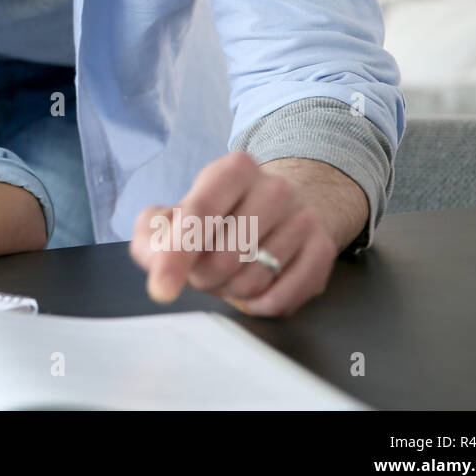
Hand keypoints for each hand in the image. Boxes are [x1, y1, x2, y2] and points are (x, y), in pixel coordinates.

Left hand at [129, 151, 340, 316]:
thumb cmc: (221, 215)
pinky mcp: (322, 251)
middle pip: (223, 258)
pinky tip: (253, 287)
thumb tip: (155, 258)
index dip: (177, 254)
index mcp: (235, 169)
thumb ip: (152, 233)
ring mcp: (303, 219)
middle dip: (202, 277)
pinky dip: (257, 305)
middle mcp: (275, 188)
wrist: (285, 209)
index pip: (200, 214)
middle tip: (202, 269)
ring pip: (252, 282)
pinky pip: (280, 299)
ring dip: (229, 291)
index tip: (161, 288)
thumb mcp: (180, 213)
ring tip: (229, 272)